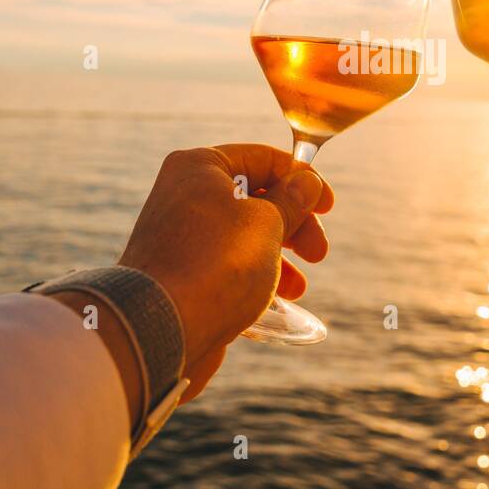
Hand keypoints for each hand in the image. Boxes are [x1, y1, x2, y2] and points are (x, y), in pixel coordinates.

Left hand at [118, 144, 334, 401]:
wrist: (159, 329)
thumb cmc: (216, 265)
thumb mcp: (268, 224)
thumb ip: (293, 200)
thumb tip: (307, 182)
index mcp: (200, 167)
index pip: (263, 158)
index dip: (302, 180)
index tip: (328, 207)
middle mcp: (184, 195)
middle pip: (256, 198)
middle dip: (294, 225)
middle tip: (318, 253)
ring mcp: (180, 236)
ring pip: (243, 235)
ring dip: (279, 256)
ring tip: (298, 287)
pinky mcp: (180, 273)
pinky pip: (226, 265)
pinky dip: (253, 277)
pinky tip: (274, 302)